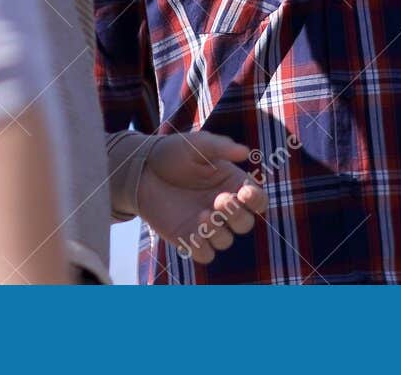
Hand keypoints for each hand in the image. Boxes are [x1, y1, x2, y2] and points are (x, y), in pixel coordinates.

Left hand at [135, 132, 268, 264]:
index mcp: (232, 185)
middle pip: (245, 224)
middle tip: (220, 199)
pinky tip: (193, 230)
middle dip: (237, 215)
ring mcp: (205, 224)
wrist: (142, 169)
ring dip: (218, 231)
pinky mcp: (186, 238)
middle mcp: (222, 207)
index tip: (245, 192)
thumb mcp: (198, 144)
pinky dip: (202, 247)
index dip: (257, 200)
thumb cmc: (173, 153)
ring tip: (202, 213)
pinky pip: (204, 255)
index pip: (258, 201)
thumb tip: (245, 152)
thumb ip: (221, 147)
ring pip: (225, 241)